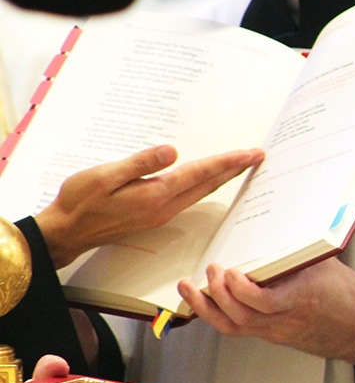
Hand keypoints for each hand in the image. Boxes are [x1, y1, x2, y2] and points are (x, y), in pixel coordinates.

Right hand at [36, 145, 263, 267]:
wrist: (67, 231)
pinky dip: (206, 185)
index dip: (228, 162)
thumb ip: (140, 164)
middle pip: (209, 185)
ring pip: (202, 192)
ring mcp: (161, 214)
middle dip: (235, 170)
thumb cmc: (81, 200)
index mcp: (156, 194)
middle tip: (258, 156)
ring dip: (223, 178)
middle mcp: (165, 207)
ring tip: (242, 166)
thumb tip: (172, 151)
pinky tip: (209, 179)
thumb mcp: (106, 176)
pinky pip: (190, 198)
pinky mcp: (155, 216)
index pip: (201, 173)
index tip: (251, 154)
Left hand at [179, 259, 354, 372]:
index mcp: (303, 301)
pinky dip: (218, 315)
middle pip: (241, 317)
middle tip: (210, 270)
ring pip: (234, 327)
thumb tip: (271, 233)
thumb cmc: (349, 295)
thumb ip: (297, 257)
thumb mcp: (327, 267)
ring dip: (207, 308)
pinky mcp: (274, 336)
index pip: (264, 303)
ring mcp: (278, 332)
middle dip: (217, 295)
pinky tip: (206, 301)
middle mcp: (286, 321)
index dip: (241, 289)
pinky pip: (240, 330)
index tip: (230, 270)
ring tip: (189, 288)